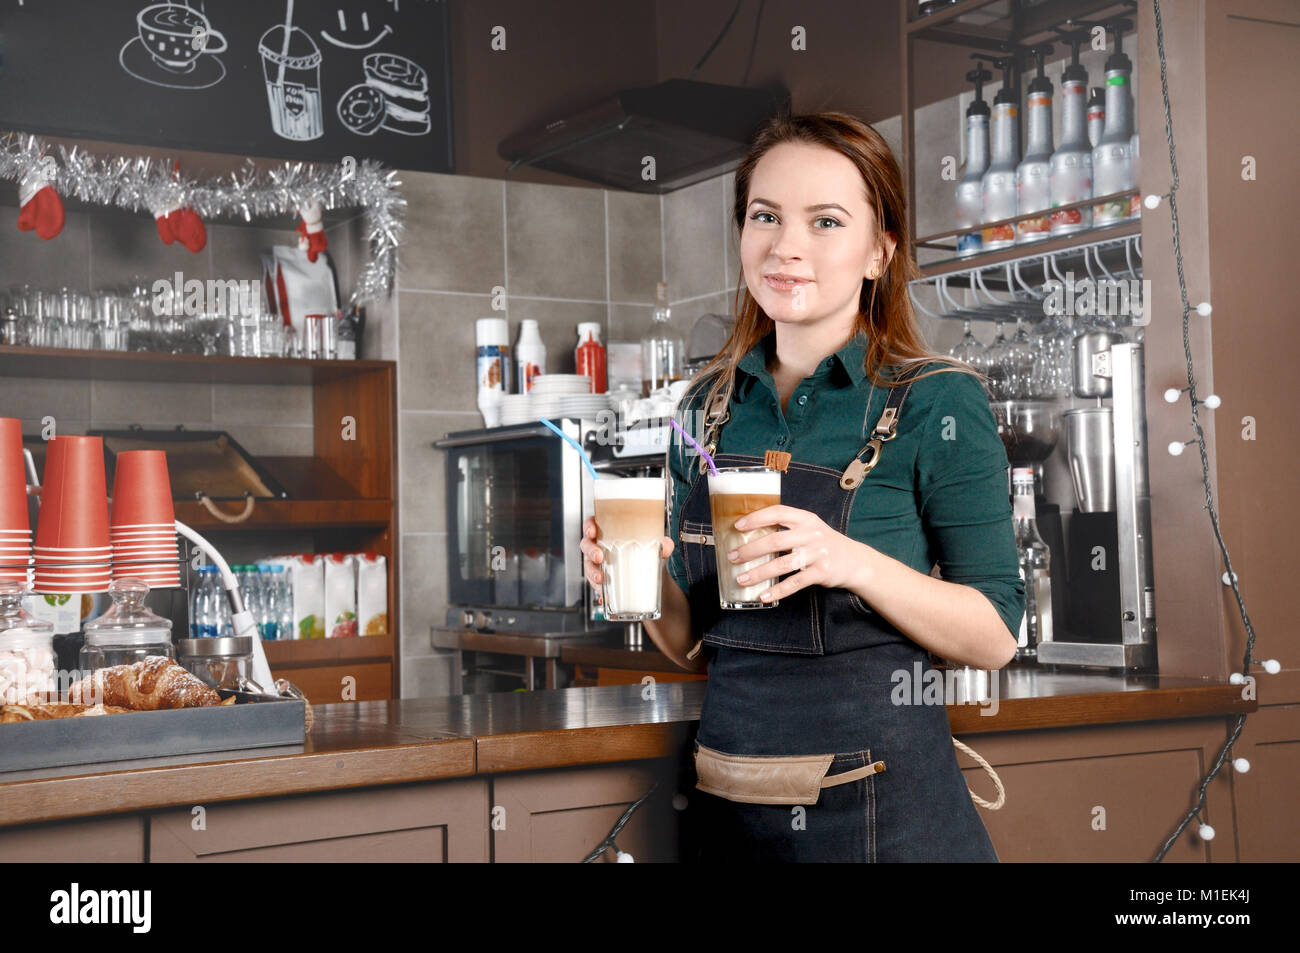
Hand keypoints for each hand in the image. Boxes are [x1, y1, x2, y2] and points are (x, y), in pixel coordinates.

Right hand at [580, 515, 674, 587]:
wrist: (648, 575)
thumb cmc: (644, 552)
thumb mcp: (653, 546)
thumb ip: (662, 544)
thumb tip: (665, 547)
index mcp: (607, 533)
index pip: (592, 524)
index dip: (589, 526)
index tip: (592, 531)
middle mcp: (599, 546)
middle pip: (586, 545)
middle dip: (590, 551)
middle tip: (599, 556)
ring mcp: (597, 564)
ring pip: (588, 566)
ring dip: (592, 572)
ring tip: (601, 579)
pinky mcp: (600, 580)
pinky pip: (594, 584)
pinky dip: (599, 589)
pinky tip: (605, 593)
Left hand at [726, 505, 865, 602]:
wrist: (855, 561)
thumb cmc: (823, 543)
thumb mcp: (810, 528)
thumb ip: (787, 527)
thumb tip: (750, 533)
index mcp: (806, 519)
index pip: (777, 512)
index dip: (756, 518)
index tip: (737, 526)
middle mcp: (811, 534)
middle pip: (775, 541)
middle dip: (750, 550)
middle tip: (732, 557)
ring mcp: (817, 554)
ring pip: (781, 564)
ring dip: (758, 573)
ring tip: (741, 579)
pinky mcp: (821, 573)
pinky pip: (795, 583)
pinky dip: (777, 591)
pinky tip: (763, 595)